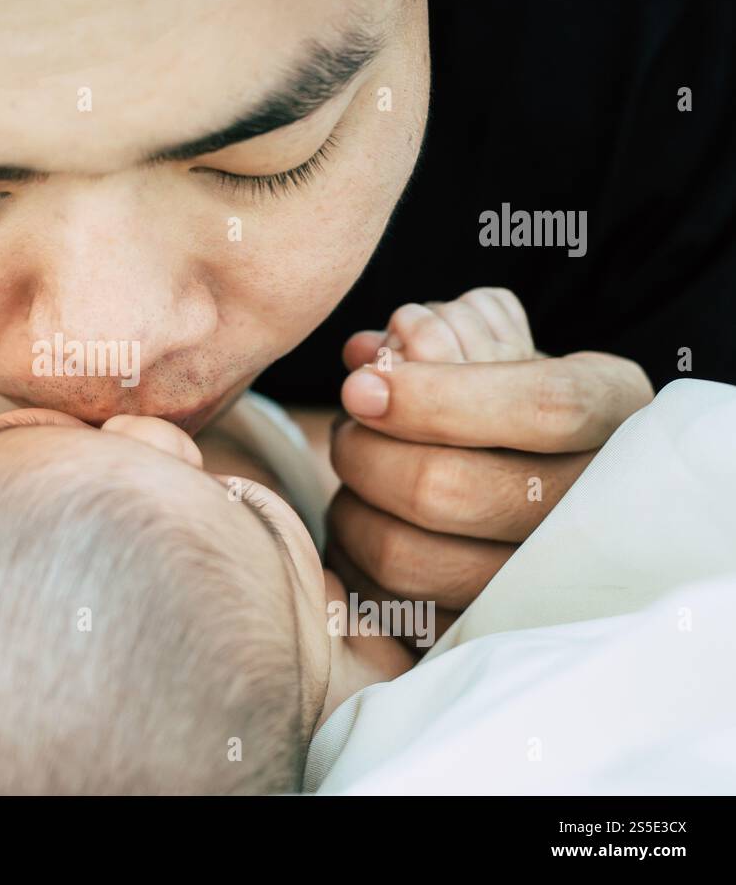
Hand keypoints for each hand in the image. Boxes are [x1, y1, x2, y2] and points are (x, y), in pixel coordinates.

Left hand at [327, 289, 652, 644]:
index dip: (435, 397)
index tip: (361, 387)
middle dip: (368, 453)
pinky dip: (353, 565)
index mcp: (616, 409)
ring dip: (351, 509)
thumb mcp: (493, 342)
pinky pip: (390, 609)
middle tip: (347, 428)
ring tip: (353, 477)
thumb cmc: (503, 394)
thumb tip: (366, 354)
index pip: (542, 406)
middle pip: (455, 490)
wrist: (544, 480)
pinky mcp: (490, 630)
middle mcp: (599, 504)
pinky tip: (362, 525)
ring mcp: (549, 584)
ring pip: (409, 558)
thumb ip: (438, 333)